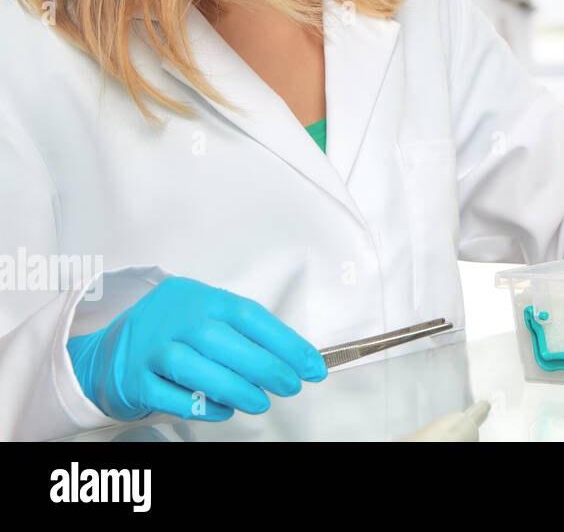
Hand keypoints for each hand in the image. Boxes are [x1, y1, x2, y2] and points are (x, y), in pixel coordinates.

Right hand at [66, 276, 325, 421]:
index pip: (250, 314)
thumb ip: (242, 335)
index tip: (311, 365)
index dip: (285, 341)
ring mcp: (149, 348)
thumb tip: (291, 360)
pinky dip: (202, 406)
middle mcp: (173, 318)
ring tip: (261, 403)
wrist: (107, 352)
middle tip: (291, 386)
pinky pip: (170, 397)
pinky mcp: (132, 380)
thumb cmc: (171, 334)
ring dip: (235, 389)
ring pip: (195, 368)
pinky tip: (224, 411)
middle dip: (265, 367)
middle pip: (223, 340)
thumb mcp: (205, 317)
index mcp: (200, 297)